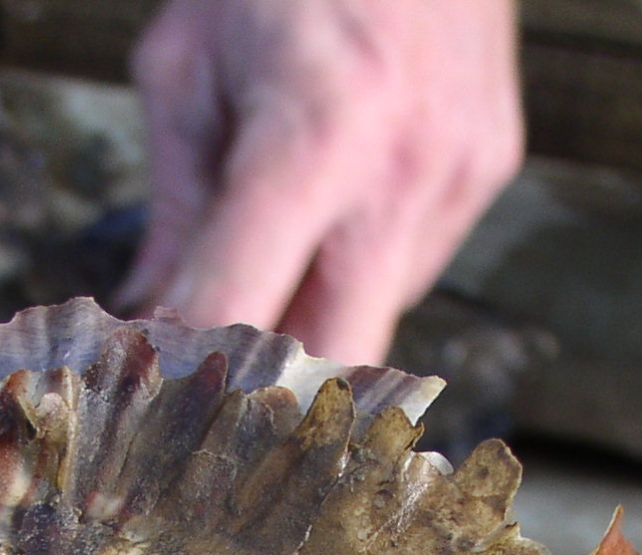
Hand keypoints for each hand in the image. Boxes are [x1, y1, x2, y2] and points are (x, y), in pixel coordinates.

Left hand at [120, 0, 524, 364]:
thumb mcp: (187, 67)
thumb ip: (174, 210)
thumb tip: (152, 314)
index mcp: (316, 134)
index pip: (243, 313)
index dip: (188, 380)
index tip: (150, 400)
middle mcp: (404, 169)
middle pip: (341, 366)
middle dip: (273, 392)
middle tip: (207, 383)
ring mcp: (461, 174)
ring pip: (378, 318)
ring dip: (312, 316)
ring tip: (265, 259)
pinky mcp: (491, 167)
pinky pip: (413, 262)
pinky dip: (357, 263)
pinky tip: (331, 208)